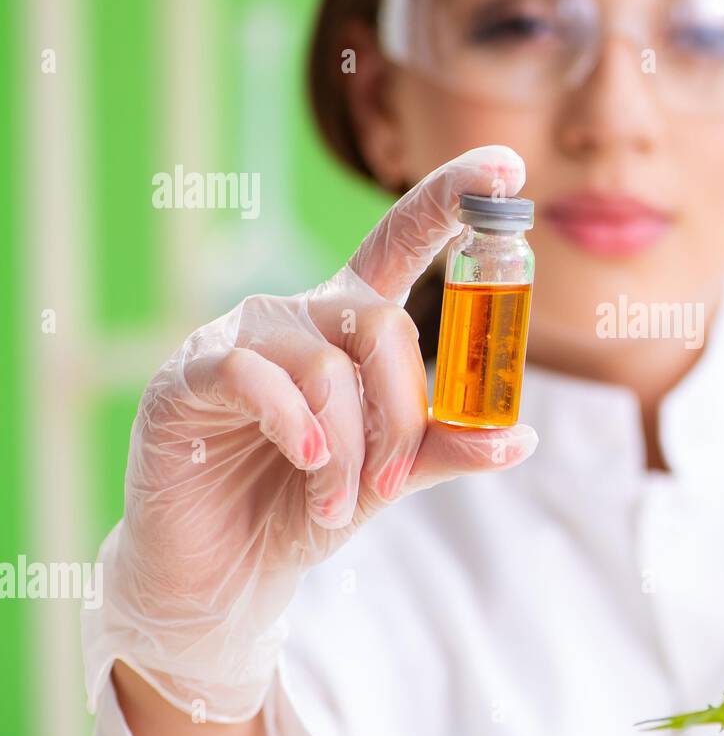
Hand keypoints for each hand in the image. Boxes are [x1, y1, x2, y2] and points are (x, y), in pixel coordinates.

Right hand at [86, 145, 536, 720]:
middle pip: (383, 324)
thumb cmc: (305, 509)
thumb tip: (521, 436)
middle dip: (402, 415)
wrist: (222, 570)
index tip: (509, 166)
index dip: (451, 197)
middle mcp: (301, 315)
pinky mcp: (189, 372)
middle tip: (388, 486)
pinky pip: (254, 375)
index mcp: (352, 324)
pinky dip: (293, 423)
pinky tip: (305, 463)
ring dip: (348, 449)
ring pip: (327, 365)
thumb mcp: (388, 480)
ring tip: (336, 504)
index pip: (403, 240)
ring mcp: (241, 336)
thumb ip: (443, 448)